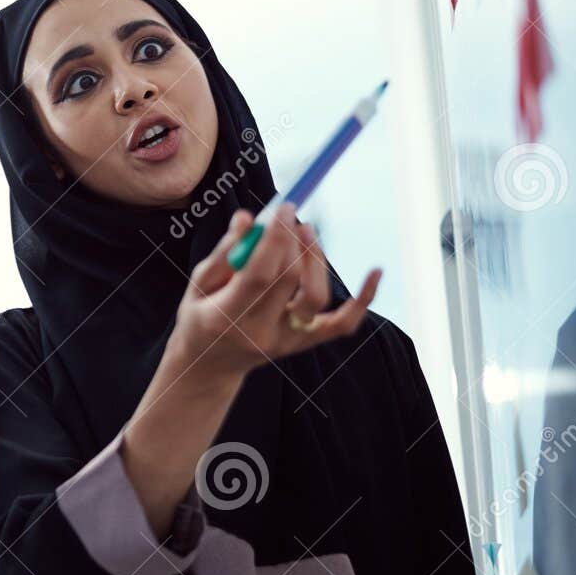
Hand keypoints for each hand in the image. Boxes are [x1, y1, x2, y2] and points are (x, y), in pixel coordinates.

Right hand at [169, 205, 381, 383]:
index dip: (275, 239)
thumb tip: (250, 217)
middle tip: (290, 216)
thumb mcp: (198, 284)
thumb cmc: (201, 316)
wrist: (209, 365)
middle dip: (293, 241)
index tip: (281, 208)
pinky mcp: (305, 343)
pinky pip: (343, 324)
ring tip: (305, 232)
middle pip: (290, 281)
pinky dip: (364, 299)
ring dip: (316, 258)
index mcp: (226, 317)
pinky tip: (376, 271)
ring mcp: (286, 341)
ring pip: (315, 296)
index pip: (259, 275)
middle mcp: (260, 333)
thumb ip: (224, 252)